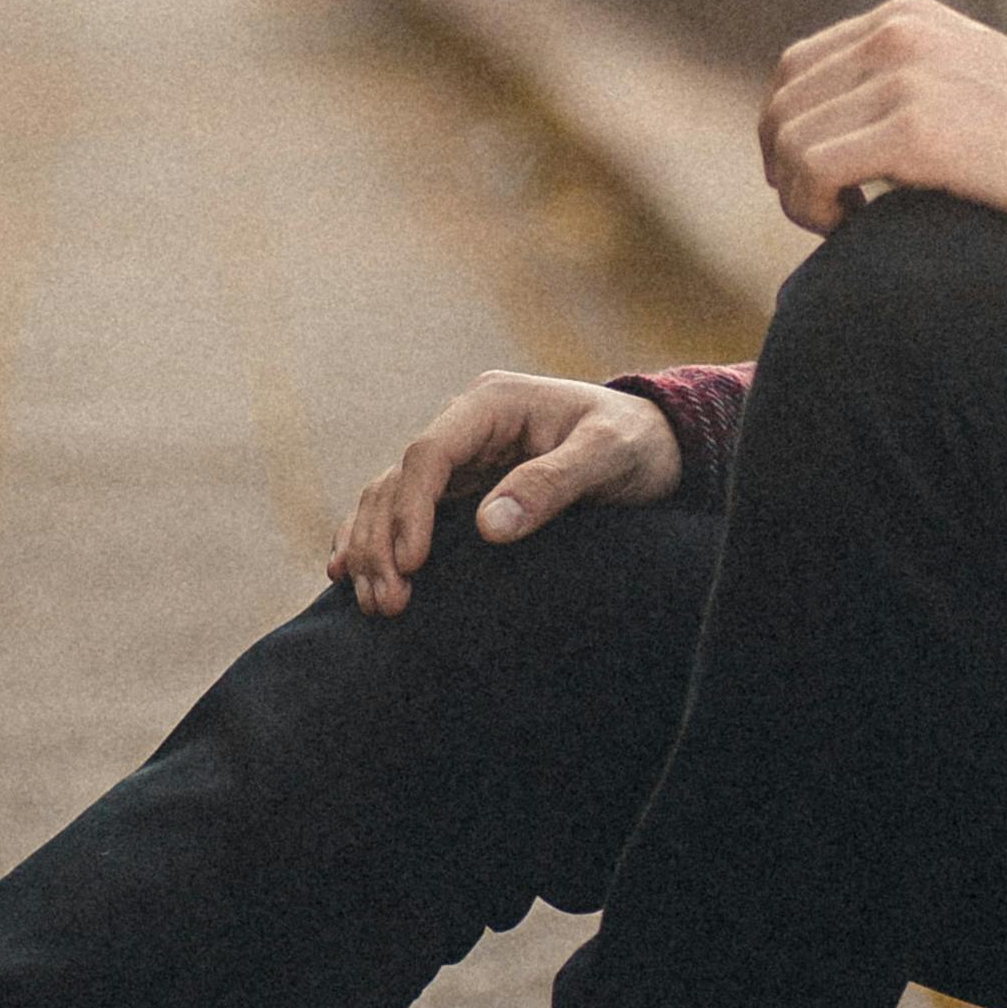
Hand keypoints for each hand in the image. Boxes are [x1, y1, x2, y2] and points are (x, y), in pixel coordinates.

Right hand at [331, 368, 681, 611]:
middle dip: (382, 541)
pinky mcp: (462, 489)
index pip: (429, 454)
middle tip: (388, 603)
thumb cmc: (637, 443)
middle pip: (397, 480)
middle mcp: (464, 426)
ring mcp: (459, 458)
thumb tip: (490, 527)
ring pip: (389, 498)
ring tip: (374, 604)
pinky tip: (349, 578)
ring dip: (372, 549)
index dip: (411, 510)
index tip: (412, 564)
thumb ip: (552, 484)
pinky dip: (374, 542)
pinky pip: (403, 513)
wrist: (658, 445)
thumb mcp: (608, 455)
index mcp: (490, 403)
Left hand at [761, 0, 1006, 240]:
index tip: (823, 183)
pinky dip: (815, 208)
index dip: (789, 134)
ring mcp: (906, 77)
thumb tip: (812, 136)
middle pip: (783, 107)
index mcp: (904, 17)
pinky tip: (857, 225)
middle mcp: (897, 33)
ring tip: (846, 221)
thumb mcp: (960, 82)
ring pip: (789, 141)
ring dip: (800, 196)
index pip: (795, 70)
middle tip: (831, 211)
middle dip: (787, 171)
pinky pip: (815, 169)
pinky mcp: (917, 130)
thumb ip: (894, 85)